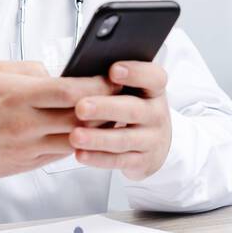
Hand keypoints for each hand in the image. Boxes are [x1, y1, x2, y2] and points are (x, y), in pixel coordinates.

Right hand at [0, 61, 117, 178]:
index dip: (96, 86)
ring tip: (108, 116)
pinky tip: (85, 133)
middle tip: (120, 97)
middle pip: (78, 118)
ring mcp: (27, 147)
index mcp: (19, 96)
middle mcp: (25, 124)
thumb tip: (61, 74)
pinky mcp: (27, 164)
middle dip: (104, 108)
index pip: (69, 91)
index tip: (111, 79)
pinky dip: (76, 143)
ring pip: (74, 139)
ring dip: (94, 129)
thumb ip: (33, 70)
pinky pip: (61, 153)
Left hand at [69, 61, 171, 179]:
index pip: (154, 77)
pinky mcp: (143, 162)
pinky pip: (119, 161)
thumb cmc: (132, 107)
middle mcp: (157, 114)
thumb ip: (112, 82)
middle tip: (81, 107)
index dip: (136, 73)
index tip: (113, 70)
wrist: (155, 143)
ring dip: (98, 138)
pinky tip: (80, 154)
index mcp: (154, 90)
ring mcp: (152, 139)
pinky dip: (98, 158)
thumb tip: (80, 75)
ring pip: (124, 139)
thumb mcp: (132, 91)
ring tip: (75, 136)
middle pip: (134, 110)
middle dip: (106, 108)